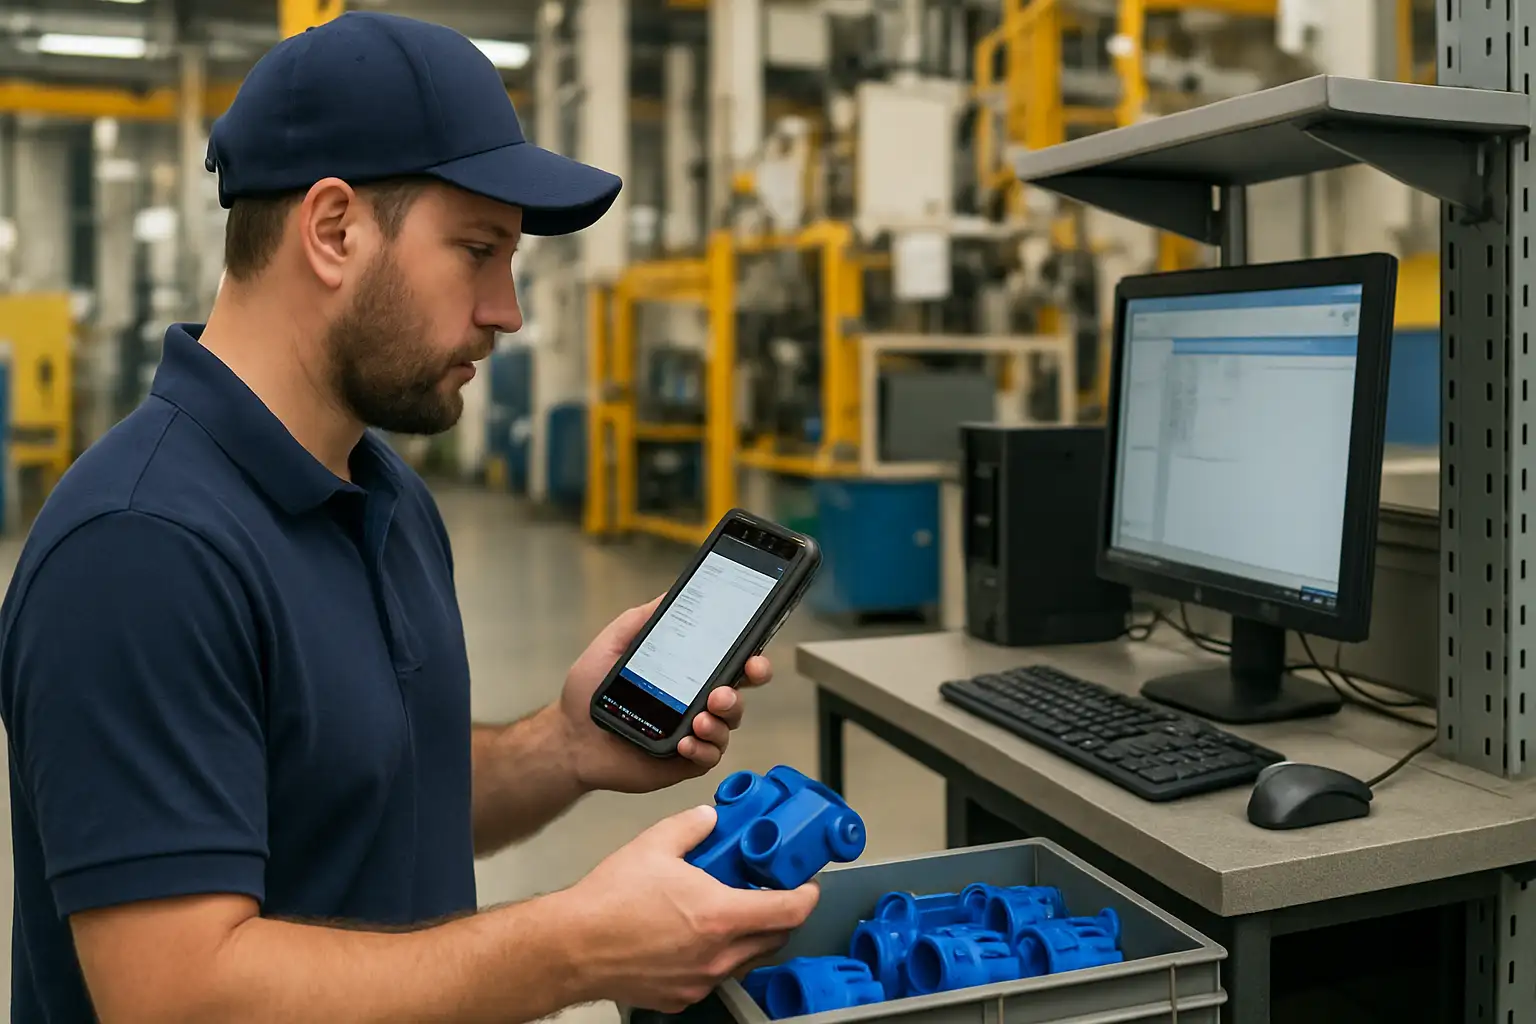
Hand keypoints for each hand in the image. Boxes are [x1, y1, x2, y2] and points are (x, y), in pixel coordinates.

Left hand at [558, 596, 772, 793]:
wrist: (569, 736)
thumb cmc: (589, 692)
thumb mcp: (612, 645)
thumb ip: (640, 620)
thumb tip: (670, 594)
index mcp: (688, 672)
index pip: (730, 661)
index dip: (751, 657)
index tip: (753, 655)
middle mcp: (697, 700)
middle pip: (740, 691)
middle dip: (747, 687)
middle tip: (724, 689)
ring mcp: (693, 731)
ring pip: (729, 725)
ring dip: (722, 720)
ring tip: (700, 718)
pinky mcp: (684, 760)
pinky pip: (709, 756)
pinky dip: (704, 749)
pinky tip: (686, 742)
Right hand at [563, 805, 818, 1012]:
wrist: (571, 947)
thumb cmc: (607, 903)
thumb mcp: (653, 844)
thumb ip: (691, 827)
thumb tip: (709, 819)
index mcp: (719, 915)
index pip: (789, 911)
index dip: (806, 896)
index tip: (807, 886)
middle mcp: (717, 954)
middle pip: (775, 940)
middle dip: (780, 916)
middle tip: (769, 895)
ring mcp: (700, 980)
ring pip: (746, 961)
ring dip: (749, 938)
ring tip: (728, 913)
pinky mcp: (681, 997)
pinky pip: (715, 977)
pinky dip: (717, 958)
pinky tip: (696, 937)